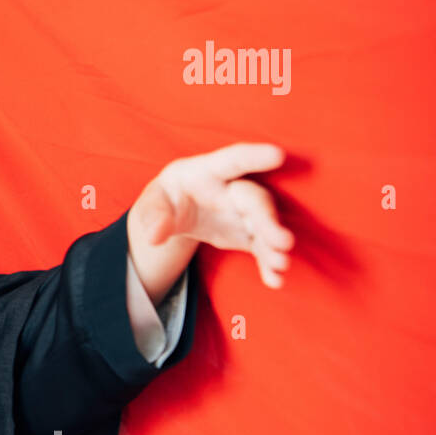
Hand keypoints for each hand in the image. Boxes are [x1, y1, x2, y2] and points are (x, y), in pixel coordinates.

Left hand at [133, 142, 294, 290]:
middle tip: (283, 242)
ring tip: (281, 264)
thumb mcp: (152, 203)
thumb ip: (153, 216)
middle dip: (268, 220)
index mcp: (206, 172)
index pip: (232, 160)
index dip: (254, 156)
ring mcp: (243, 212)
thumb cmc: (166, 199)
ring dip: (273, 244)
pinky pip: (261, 247)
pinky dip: (267, 263)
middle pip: (255, 200)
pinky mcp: (247, 234)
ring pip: (264, 225)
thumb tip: (155, 236)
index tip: (277, 154)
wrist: (176, 213)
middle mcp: (232, 189)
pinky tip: (274, 279)